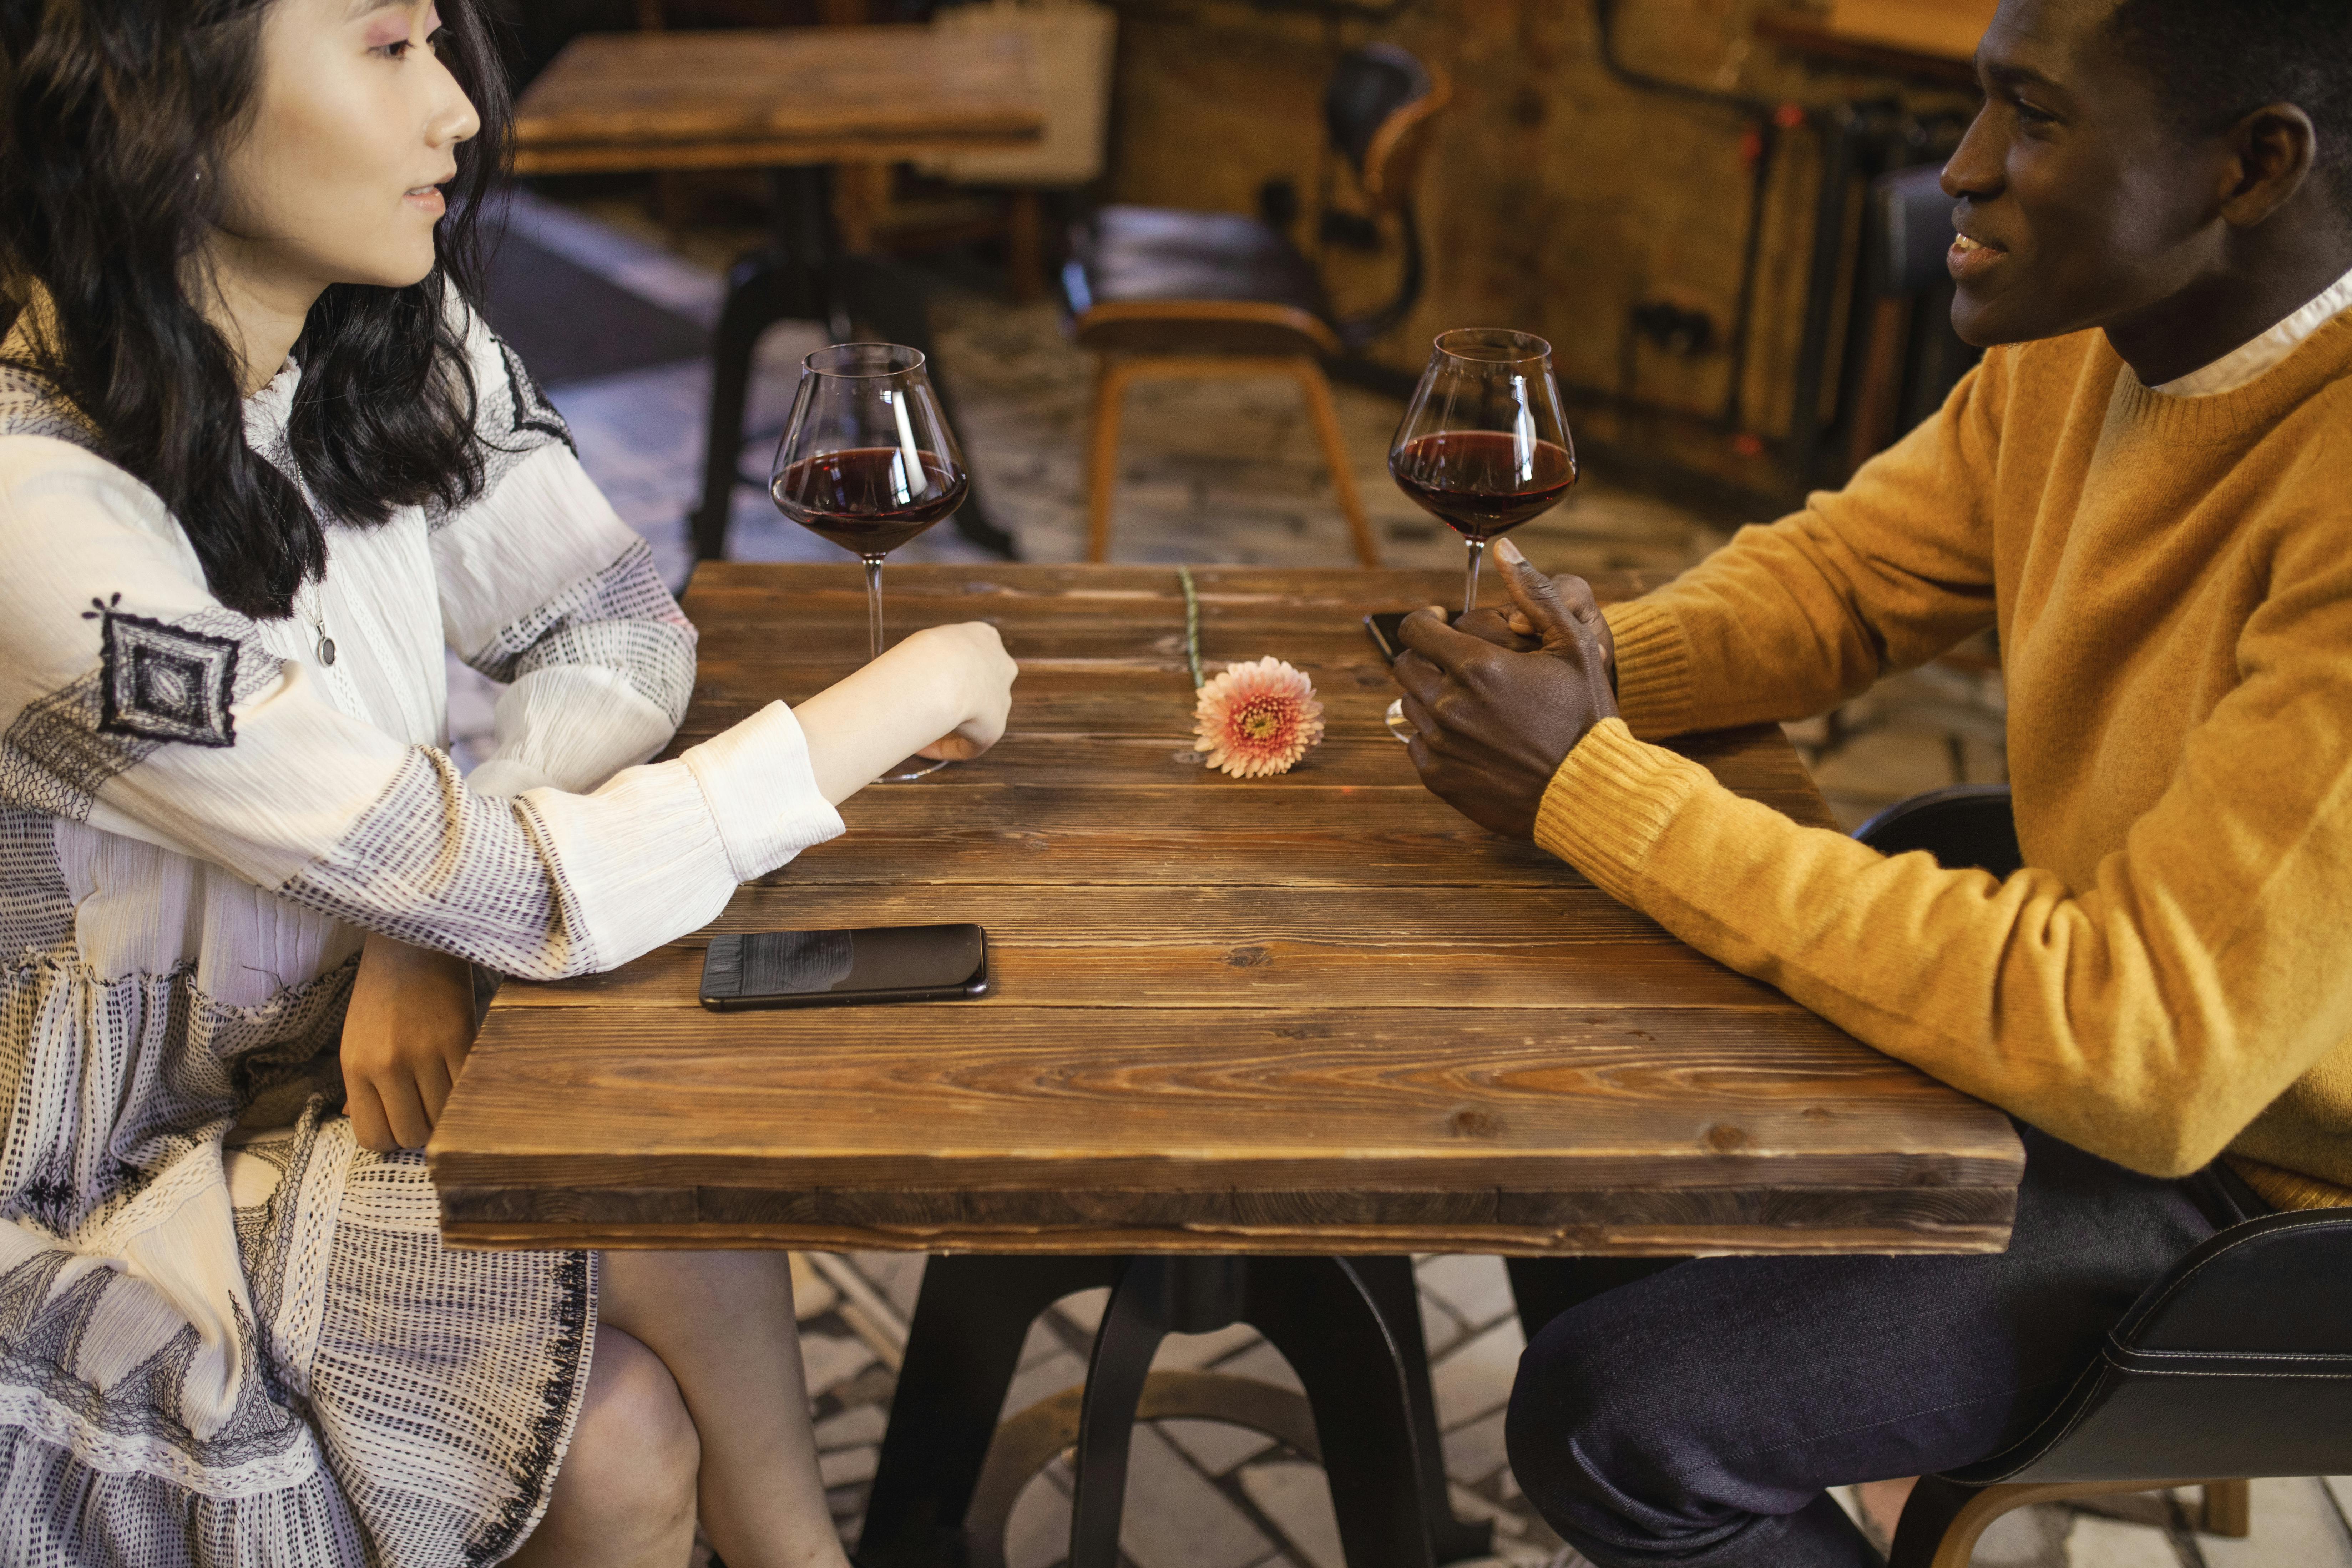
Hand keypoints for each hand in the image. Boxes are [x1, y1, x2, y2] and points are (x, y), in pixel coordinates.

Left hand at [340, 933, 478, 1152]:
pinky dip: (470, 1091)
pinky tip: (468, 1075)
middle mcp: (386, 1065)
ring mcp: (424, 1052)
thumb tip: (361, 1124)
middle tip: (432, 1107)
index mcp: (356, 1066)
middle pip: (412, 1134)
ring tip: (451, 1090)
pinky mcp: (460, 1037)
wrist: (413, 940)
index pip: (374, 1137)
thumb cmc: (383, 990)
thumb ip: (361, 1085)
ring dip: (450, 1113)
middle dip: (425, 1130)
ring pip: (443, 1118)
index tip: (406, 1120)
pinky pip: (468, 1089)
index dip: (394, 1138)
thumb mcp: (356, 1038)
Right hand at [795, 619, 1019, 802]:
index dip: (945, 674)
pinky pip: (970, 742)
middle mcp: (1000, 666)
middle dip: (953, 701)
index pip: (970, 656)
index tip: (918, 688)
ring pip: (975, 716)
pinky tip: (923, 748)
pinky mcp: (993, 727)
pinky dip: (947, 746)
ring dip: (949, 726)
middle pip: (978, 687)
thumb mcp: (920, 644)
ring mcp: (1001, 697)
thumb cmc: (924, 654)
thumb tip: (887, 672)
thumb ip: (916, 657)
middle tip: (921, 714)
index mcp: (983, 637)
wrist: (945, 673)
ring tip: (918, 736)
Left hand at [1391, 538, 1618, 838]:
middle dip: (1426, 656)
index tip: (1440, 622)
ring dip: (1430, 694)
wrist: (1590, 792)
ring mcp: (1440, 744)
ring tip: (1468, 699)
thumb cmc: (1587, 716)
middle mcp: (1449, 704)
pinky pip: (1415, 743)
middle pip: (1406, 665)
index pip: (1416, 629)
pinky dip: (1434, 734)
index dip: (1425, 620)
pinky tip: (1470, 735)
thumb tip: (1503, 548)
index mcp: (1477, 666)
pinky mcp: (1438, 777)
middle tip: (1456, 661)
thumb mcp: (1574, 646)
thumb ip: (1534, 593)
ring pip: (1409, 703)